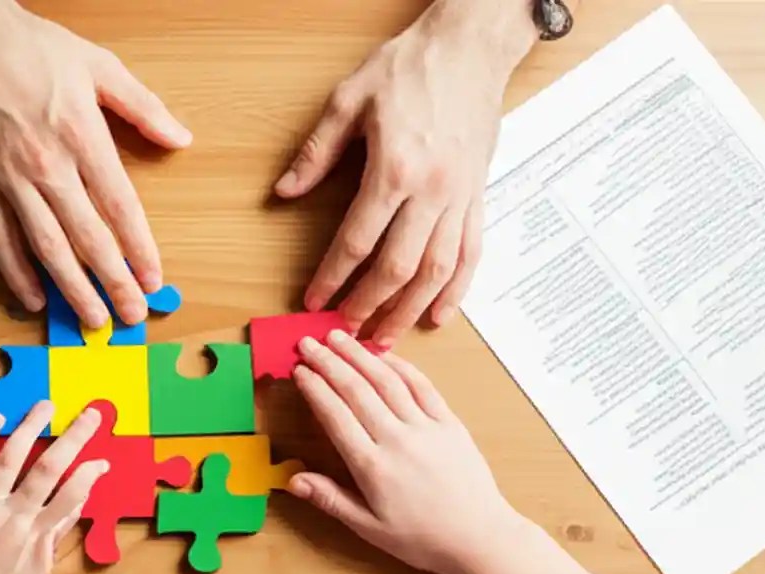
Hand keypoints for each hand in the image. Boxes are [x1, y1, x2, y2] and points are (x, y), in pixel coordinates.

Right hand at [0, 0, 191, 326]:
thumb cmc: (32, 48)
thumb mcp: (100, 65)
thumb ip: (143, 107)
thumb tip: (180, 138)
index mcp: (82, 136)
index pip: (119, 206)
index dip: (139, 247)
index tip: (154, 278)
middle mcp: (47, 164)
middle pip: (88, 237)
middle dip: (113, 281)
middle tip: (132, 314)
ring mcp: (8, 178)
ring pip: (46, 247)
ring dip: (71, 289)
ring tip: (93, 319)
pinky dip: (16, 273)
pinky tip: (33, 298)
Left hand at [0, 401, 107, 573]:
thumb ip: (56, 536)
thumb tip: (78, 502)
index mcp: (34, 538)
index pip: (70, 497)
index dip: (89, 474)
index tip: (102, 457)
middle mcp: (10, 519)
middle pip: (46, 471)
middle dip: (72, 439)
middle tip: (90, 414)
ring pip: (6, 463)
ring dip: (27, 430)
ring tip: (44, 406)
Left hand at [276, 2, 531, 345]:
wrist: (469, 47)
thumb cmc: (410, 67)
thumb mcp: (349, 100)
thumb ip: (316, 152)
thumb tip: (284, 191)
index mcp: (394, 169)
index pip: (357, 240)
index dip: (332, 276)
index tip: (314, 299)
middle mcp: (432, 190)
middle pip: (398, 266)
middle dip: (369, 304)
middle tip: (347, 328)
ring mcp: (460, 196)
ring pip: (437, 268)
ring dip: (410, 308)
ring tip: (387, 336)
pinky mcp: (479, 195)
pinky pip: (471, 251)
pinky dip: (457, 288)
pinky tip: (440, 313)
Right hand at [288, 330, 524, 573]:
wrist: (480, 538)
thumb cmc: (423, 539)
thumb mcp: (370, 528)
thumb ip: (331, 499)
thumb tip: (293, 480)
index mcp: (373, 467)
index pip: (335, 416)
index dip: (314, 389)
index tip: (298, 370)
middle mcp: (397, 440)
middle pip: (356, 390)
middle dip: (329, 362)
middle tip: (307, 343)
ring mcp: (426, 428)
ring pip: (387, 381)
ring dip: (360, 355)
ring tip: (338, 336)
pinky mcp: (449, 424)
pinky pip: (422, 387)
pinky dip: (401, 366)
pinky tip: (384, 353)